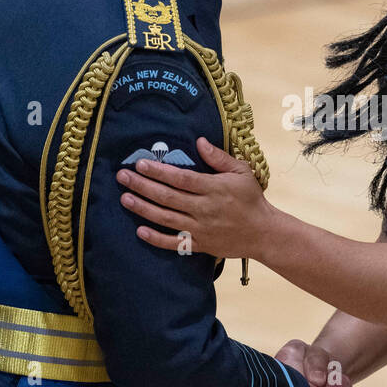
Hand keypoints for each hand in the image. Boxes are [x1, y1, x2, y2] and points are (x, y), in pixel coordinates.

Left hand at [117, 137, 273, 259]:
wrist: (263, 233)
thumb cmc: (252, 199)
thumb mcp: (242, 172)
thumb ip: (219, 158)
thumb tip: (199, 141)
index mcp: (214, 189)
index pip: (181, 179)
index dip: (160, 171)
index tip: (141, 164)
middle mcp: (204, 209)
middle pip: (168, 197)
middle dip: (143, 186)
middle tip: (123, 177)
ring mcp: (200, 229)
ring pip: (166, 218)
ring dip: (143, 209)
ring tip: (125, 198)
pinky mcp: (199, 244)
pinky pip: (174, 243)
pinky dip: (156, 238)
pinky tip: (140, 231)